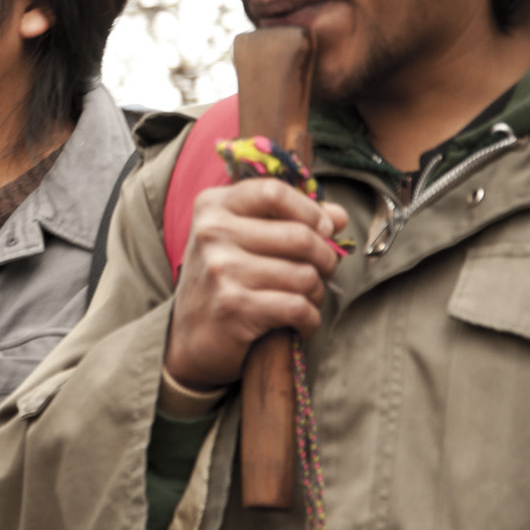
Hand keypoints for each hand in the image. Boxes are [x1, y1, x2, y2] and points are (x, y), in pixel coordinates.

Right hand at [163, 179, 347, 388]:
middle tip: (322, 272)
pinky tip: (299, 321)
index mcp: (213, 206)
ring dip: (316, 293)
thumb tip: (340, 217)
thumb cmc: (223, 282)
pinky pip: (298, 307)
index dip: (311, 211)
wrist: (189, 338)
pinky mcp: (233, 306)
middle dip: (325, 258)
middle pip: (300, 236)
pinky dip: (309, 319)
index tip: (324, 231)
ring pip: (304, 274)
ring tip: (304, 299)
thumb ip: (288, 219)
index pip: (274, 192)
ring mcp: (220, 269)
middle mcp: (212, 232)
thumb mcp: (243, 239)